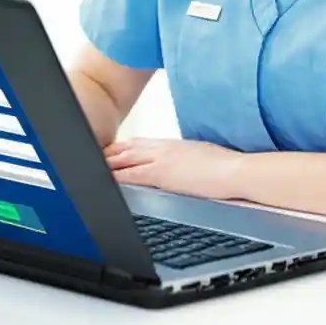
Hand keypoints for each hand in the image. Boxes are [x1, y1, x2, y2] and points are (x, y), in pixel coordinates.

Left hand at [104, 138, 245, 200]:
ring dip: (108, 163)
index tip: (110, 151)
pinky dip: (118, 177)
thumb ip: (183, 159)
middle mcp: (162, 149)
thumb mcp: (199, 155)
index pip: (140, 144)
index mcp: (171, 145)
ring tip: (92, 167)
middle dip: (109, 153)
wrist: (233, 171)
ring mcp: (160, 160)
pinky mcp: (161, 174)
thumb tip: (180, 165)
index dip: (122, 148)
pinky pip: (132, 175)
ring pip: (125, 159)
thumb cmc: (223, 166)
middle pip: (128, 148)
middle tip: (93, 157)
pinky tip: (107, 181)